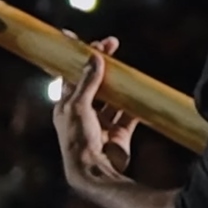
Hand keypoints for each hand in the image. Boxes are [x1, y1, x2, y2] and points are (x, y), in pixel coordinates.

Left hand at [53, 36, 140, 185]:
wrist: (94, 171)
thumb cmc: (78, 139)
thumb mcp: (78, 106)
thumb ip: (88, 82)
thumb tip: (95, 57)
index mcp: (66, 105)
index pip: (69, 74)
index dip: (73, 56)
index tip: (76, 37)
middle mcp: (83, 113)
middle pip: (93, 81)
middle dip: (102, 64)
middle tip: (112, 45)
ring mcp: (102, 123)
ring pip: (113, 96)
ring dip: (120, 82)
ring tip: (128, 67)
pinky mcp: (119, 133)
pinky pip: (130, 114)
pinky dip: (137, 105)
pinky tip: (142, 92)